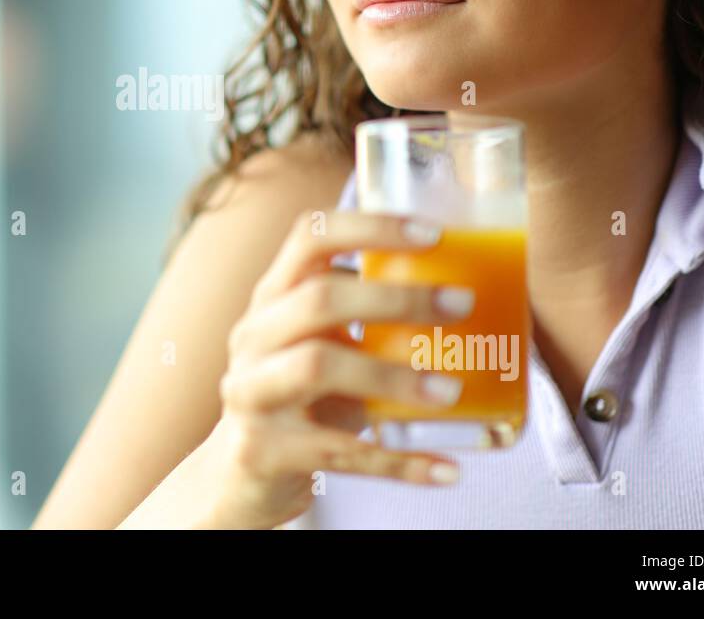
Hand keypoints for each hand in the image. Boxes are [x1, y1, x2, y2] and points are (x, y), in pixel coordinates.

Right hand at [200, 209, 470, 528]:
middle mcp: (253, 336)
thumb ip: (368, 322)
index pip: (310, 237)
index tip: (434, 234)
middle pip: (318, 299)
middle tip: (461, 305)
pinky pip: (337, 453)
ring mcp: (250, 392)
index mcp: (273, 297)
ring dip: (392, 376)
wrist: (239, 476)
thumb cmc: (301, 400)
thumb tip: (464, 298)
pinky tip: (446, 468)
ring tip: (451, 391)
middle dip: (395, 298)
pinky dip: (397, 462)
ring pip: (317, 366)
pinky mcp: (261, 451)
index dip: (370, 227)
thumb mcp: (325, 348)